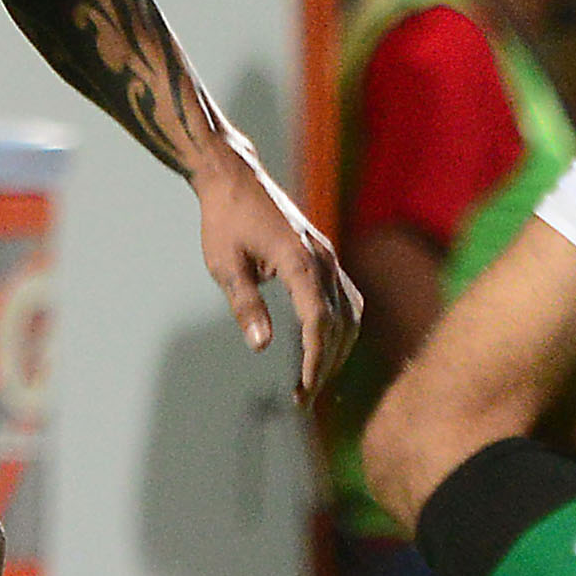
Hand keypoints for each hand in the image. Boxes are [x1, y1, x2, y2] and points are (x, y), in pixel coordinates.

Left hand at [191, 138, 360, 402]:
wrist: (234, 178)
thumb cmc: (224, 220)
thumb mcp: (225, 266)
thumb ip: (245, 305)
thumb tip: (262, 347)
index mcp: (299, 260)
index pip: (319, 322)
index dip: (315, 360)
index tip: (305, 390)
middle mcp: (322, 258)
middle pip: (340, 323)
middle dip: (326, 364)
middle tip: (303, 398)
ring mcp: (327, 255)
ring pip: (350, 312)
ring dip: (338, 349)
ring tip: (314, 380)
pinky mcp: (324, 255)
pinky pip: (346, 298)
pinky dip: (341, 327)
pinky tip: (327, 348)